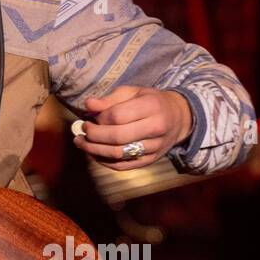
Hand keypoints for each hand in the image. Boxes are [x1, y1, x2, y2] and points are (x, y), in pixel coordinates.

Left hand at [72, 85, 192, 170]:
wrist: (178, 119)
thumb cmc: (150, 102)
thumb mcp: (133, 93)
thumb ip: (109, 99)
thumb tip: (88, 105)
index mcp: (152, 106)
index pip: (118, 116)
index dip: (99, 118)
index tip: (90, 117)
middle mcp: (156, 128)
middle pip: (117, 137)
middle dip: (93, 135)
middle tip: (81, 131)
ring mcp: (155, 147)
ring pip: (118, 154)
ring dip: (94, 150)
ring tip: (81, 142)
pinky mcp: (150, 161)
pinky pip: (123, 166)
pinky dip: (104, 161)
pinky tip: (93, 153)